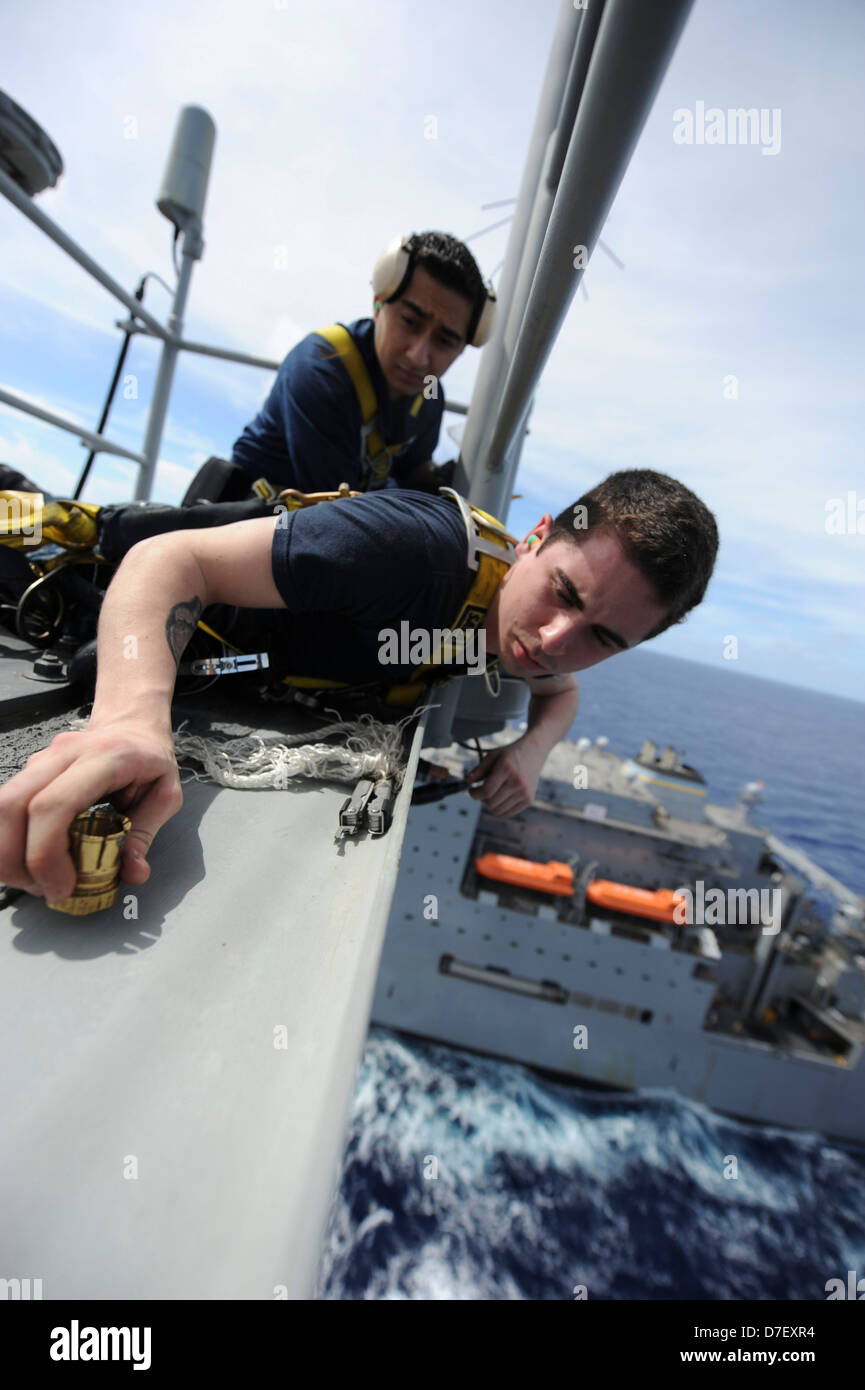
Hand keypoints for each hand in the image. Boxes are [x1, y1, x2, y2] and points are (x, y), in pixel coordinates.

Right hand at [0, 721, 182, 902]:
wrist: (132, 728)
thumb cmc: (149, 760)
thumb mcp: (166, 795)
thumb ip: (146, 835)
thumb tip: (132, 872)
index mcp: (103, 758)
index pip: (53, 805)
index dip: (46, 853)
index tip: (61, 886)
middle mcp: (64, 753)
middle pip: (13, 806)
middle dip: (16, 860)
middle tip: (44, 888)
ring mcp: (42, 759)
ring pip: (0, 806)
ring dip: (7, 854)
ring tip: (37, 879)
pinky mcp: (30, 771)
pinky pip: (5, 809)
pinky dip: (10, 842)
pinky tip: (32, 861)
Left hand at [464, 738, 543, 816]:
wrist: (534, 752)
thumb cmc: (511, 754)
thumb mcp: (493, 755)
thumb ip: (479, 769)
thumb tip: (468, 781)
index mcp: (507, 769)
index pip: (486, 791)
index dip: (474, 794)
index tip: (471, 790)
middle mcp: (517, 782)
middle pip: (491, 803)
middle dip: (481, 799)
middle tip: (480, 792)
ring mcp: (524, 792)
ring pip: (498, 810)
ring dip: (489, 805)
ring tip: (489, 794)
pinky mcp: (529, 800)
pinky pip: (508, 813)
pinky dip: (500, 809)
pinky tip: (498, 798)